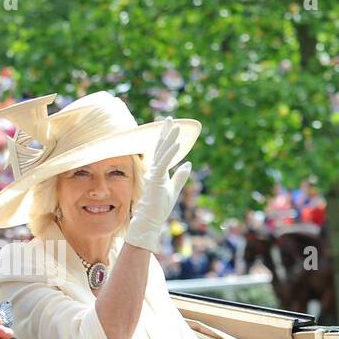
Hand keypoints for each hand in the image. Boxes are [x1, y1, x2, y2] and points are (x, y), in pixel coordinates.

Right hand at [126, 117, 191, 253]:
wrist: (150, 220)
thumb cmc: (159, 207)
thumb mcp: (174, 189)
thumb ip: (180, 176)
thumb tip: (188, 164)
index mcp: (159, 172)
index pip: (162, 152)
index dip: (166, 139)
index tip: (170, 127)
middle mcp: (155, 170)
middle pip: (160, 148)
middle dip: (165, 133)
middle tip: (169, 119)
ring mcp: (154, 174)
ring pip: (162, 153)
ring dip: (169, 139)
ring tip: (176, 127)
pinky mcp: (155, 179)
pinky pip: (163, 163)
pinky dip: (170, 153)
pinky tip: (176, 144)